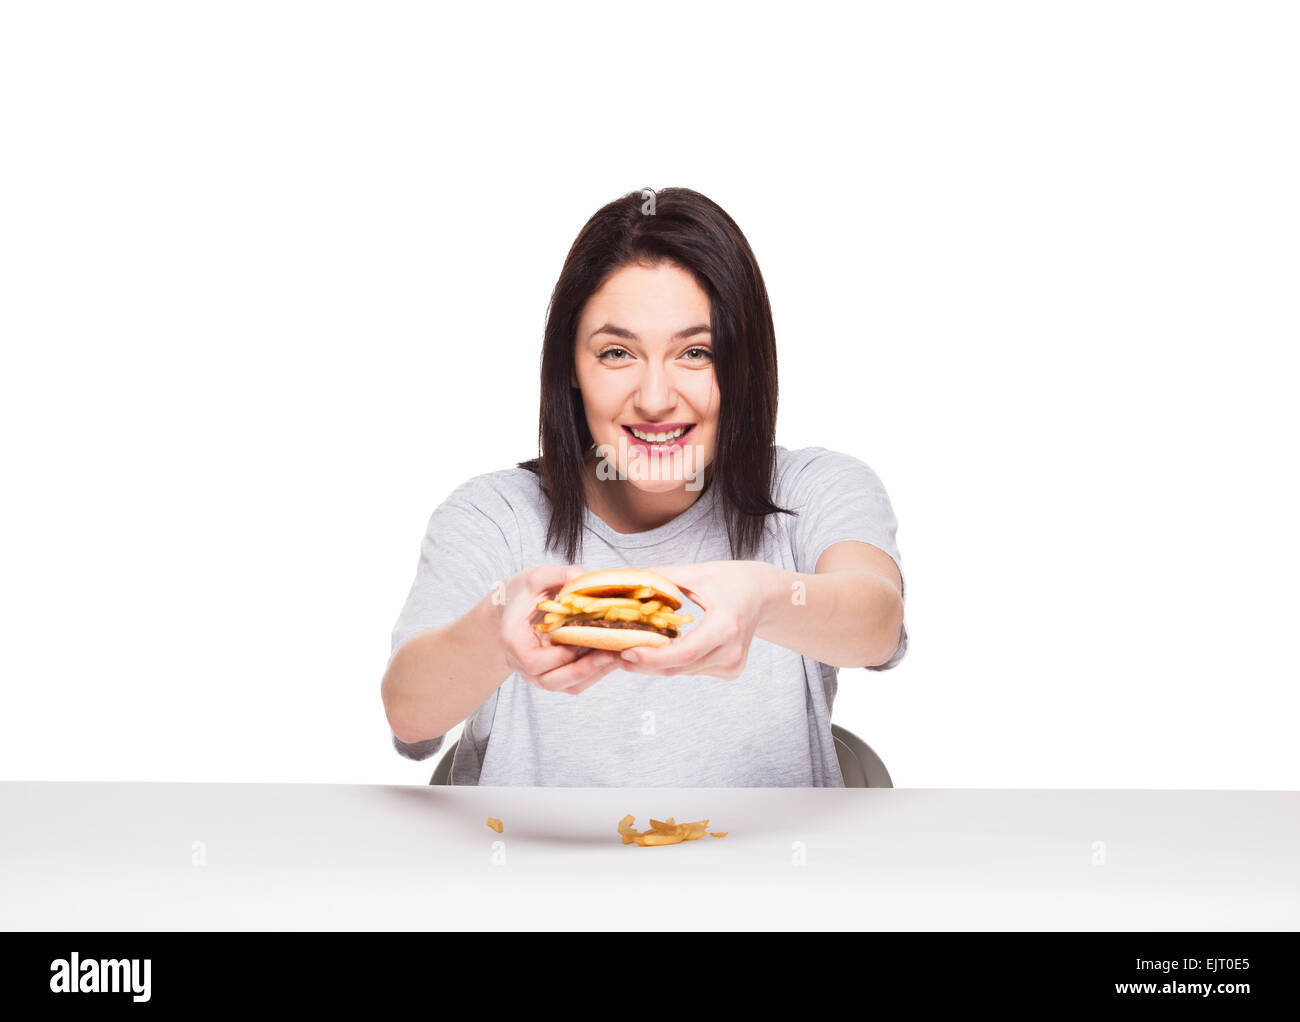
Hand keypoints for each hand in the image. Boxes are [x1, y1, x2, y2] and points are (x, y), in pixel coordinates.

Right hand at [498, 565, 623, 694]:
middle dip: (583, 669)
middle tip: (611, 653)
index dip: (558, 656)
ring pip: (566, 686)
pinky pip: (574, 684)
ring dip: (593, 673)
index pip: (532, 661)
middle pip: (550, 681)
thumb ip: (560, 575)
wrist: (514, 605)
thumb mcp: (539, 577)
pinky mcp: (553, 675)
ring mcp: (536, 673)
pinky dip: (594, 674)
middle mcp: (520, 663)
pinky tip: (611, 657)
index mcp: (512, 640)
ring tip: (616, 655)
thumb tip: (585, 578)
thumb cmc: (525, 591)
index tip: (580, 640)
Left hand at [618, 561, 777, 679]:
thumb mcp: (696, 573)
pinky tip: (663, 649)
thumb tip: (629, 580)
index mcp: (725, 626)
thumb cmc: (730, 580)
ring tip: (632, 649)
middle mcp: (731, 650)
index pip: (684, 652)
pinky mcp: (731, 670)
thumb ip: (662, 578)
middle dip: (645, 662)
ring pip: (683, 671)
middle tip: (615, 653)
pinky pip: (693, 670)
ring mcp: (733, 664)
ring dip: (657, 663)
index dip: (652, 657)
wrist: (761, 593)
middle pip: (679, 667)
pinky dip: (675, 661)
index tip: (626, 652)